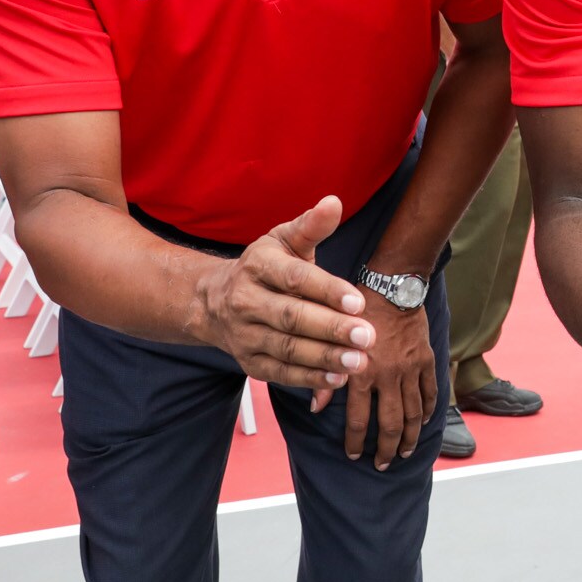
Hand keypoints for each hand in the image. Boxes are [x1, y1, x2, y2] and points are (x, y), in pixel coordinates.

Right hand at [188, 196, 371, 390]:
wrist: (214, 301)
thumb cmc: (265, 267)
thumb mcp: (283, 240)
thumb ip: (311, 226)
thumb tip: (334, 203)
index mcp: (257, 265)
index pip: (294, 278)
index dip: (326, 290)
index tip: (358, 301)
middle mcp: (245, 301)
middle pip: (292, 317)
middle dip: (332, 328)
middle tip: (367, 336)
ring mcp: (245, 334)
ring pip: (287, 349)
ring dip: (325, 357)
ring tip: (359, 361)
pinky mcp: (249, 362)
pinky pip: (280, 373)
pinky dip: (309, 378)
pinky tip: (338, 377)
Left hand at [339, 292, 437, 467]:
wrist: (392, 286)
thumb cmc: (357, 310)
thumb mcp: (332, 340)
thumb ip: (325, 375)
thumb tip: (316, 407)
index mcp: (362, 373)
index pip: (359, 420)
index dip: (356, 442)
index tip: (354, 454)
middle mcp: (388, 376)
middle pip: (390, 424)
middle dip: (386, 448)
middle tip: (382, 463)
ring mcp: (410, 369)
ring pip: (413, 413)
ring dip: (410, 437)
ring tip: (405, 452)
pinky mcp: (426, 360)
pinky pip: (430, 391)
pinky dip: (428, 409)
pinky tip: (424, 422)